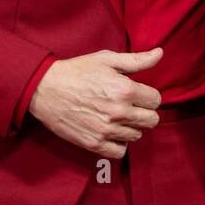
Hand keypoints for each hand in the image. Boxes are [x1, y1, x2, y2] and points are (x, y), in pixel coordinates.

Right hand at [27, 48, 162, 158]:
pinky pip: (120, 151)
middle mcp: (119, 112)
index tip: (137, 94)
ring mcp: (106, 130)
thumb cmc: (77, 71)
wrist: (45, 89)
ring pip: (137, 135)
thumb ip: (136, 60)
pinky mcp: (94, 144)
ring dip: (131, 127)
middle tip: (130, 106)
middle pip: (151, 120)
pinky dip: (119, 143)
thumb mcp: (107, 59)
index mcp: (125, 89)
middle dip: (144, 112)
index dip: (148, 95)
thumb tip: (160, 54)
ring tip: (117, 116)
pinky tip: (111, 131)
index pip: (155, 100)